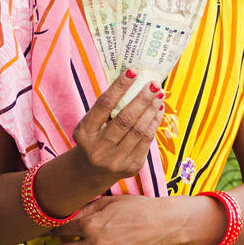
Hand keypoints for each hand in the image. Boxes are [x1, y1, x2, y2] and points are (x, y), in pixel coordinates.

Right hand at [69, 70, 164, 190]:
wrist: (90, 173)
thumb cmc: (93, 140)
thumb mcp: (91, 126)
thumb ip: (108, 109)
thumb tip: (135, 81)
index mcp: (84, 134)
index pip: (104, 105)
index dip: (119, 87)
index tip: (133, 71)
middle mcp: (98, 149)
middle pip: (126, 119)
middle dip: (143, 98)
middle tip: (154, 83)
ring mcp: (115, 161)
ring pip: (140, 130)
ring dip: (152, 109)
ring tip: (159, 94)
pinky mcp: (131, 167)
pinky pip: (147, 141)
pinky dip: (154, 123)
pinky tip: (158, 110)